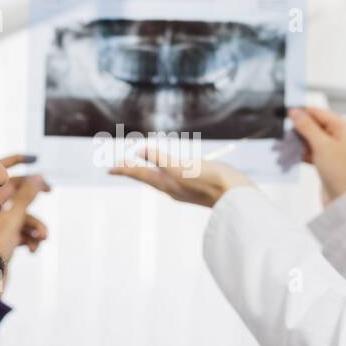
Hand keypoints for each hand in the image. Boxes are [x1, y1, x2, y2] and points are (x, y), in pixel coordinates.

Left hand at [0, 155, 50, 270]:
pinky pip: (19, 231)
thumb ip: (25, 198)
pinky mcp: (2, 239)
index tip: (34, 157)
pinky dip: (28, 238)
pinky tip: (33, 249)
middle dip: (34, 196)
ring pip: (21, 215)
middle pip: (15, 193)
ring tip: (41, 238)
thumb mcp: (12, 221)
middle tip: (51, 190)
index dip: (16, 160)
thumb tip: (38, 175)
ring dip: (35, 225)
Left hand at [107, 143, 252, 206]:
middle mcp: (173, 188)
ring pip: (159, 180)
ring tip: (140, 168)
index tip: (108, 168)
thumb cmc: (210, 181)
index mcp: (167, 183)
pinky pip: (173, 179)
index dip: (125, 169)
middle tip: (119, 167)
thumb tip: (140, 150)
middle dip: (133, 171)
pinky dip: (165, 173)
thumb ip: (161, 159)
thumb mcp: (182, 168)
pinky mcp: (197, 187)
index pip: (140, 173)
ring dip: (148, 173)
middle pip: (147, 178)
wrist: (236, 196)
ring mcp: (185, 189)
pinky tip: (169, 173)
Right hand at [289, 106, 345, 206]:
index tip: (286, 114)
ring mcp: (332, 148)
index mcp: (344, 128)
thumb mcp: (322, 145)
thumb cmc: (340, 172)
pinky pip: (310, 150)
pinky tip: (291, 157)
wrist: (342, 198)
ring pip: (310, 139)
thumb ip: (307, 126)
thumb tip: (295, 112)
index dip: (303, 113)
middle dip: (298, 130)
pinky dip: (301, 153)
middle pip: (314, 125)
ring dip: (297, 143)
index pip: (319, 113)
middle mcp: (340, 136)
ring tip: (284, 147)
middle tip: (283, 134)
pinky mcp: (326, 159)